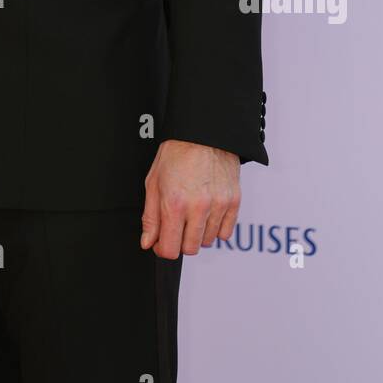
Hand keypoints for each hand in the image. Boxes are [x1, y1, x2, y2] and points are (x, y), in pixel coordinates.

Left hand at [140, 139, 240, 258]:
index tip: (161, 242)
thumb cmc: (176, 153)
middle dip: (180, 241)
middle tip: (176, 225)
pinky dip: (216, 228)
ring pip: (208, 242)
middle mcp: (198, 208)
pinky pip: (226, 233)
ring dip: (198, 234)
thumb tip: (148, 242)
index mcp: (174, 203)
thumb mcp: (153, 182)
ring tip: (192, 213)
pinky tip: (207, 213)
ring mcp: (218, 206)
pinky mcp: (233, 202)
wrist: (203, 132)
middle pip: (190, 249)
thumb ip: (150, 216)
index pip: (170, 250)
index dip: (162, 249)